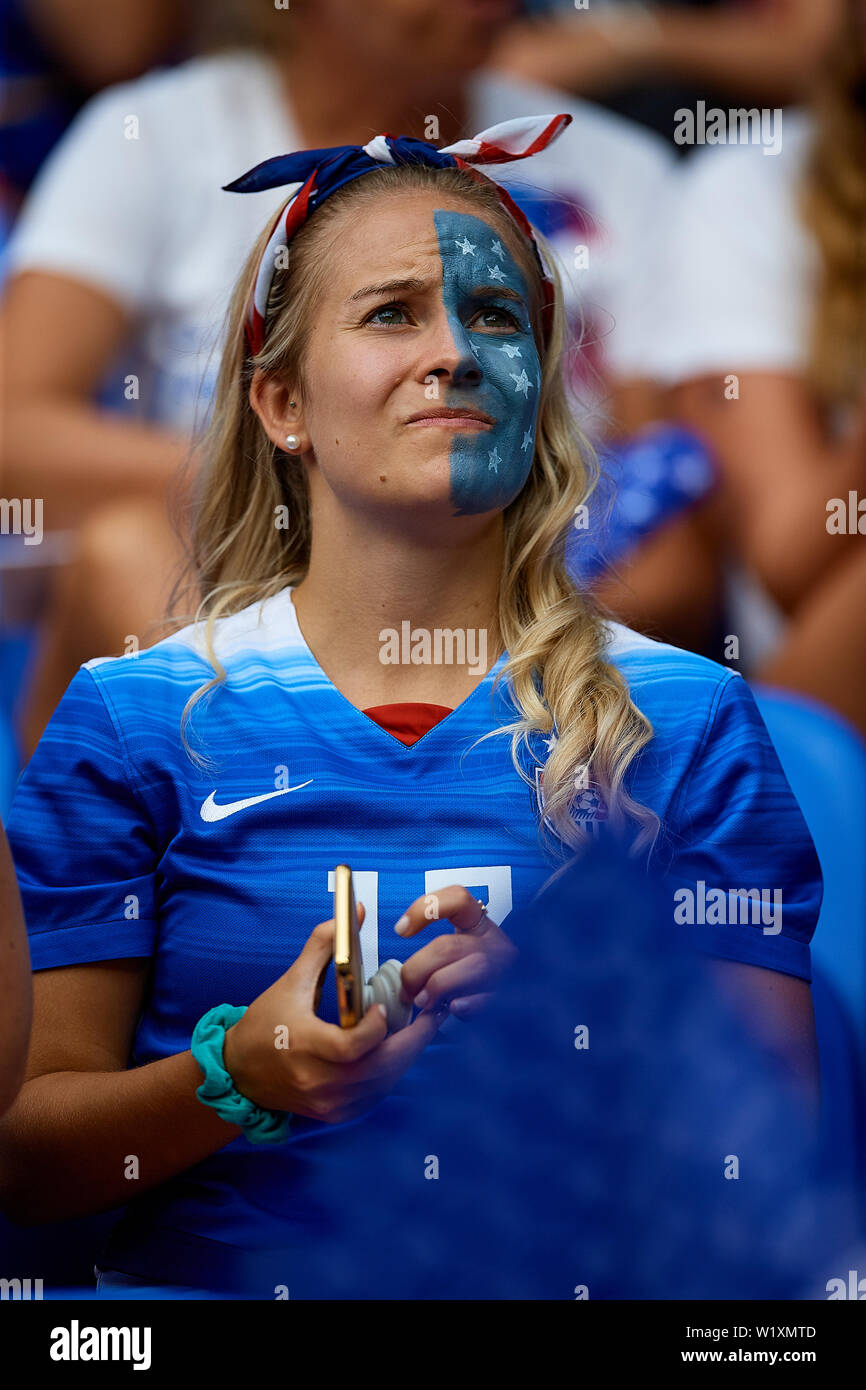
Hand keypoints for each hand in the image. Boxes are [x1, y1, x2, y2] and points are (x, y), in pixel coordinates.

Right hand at [222, 904, 445, 1124]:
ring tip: (422, 1028)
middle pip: (378, 1069)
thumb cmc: (265, 1023)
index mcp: (304, 1046)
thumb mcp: (291, 981)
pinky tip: (398, 1050)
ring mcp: (328, 1102)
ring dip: (406, 1055)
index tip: (385, 1008)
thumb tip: (354, 913)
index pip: (350, 1048)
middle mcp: (317, 1081)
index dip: (374, 1029)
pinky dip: (391, 1073)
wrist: (239, 1072)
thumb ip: (323, 945)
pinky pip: (375, 1095)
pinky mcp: (335, 1114)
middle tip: (432, 1014)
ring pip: (383, 1082)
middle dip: (412, 1041)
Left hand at [396, 886, 517, 1020]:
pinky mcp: (507, 995)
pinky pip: (486, 998)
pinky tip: (454, 1007)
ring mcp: (504, 970)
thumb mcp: (458, 952)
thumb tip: (403, 975)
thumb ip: (433, 953)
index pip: (457, 899)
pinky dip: (467, 1004)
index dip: (425, 909)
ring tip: (424, 1000)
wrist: (513, 998)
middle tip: (407, 988)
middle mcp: (494, 943)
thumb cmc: (472, 974)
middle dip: (418, 969)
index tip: (401, 929)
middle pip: (448, 946)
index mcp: (478, 924)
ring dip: (438, 987)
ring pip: (471, 968)